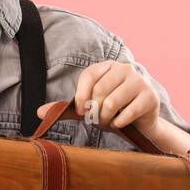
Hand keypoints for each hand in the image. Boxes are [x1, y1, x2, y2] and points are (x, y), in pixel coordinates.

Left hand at [37, 59, 161, 136]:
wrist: (140, 123)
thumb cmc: (112, 111)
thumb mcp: (89, 108)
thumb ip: (67, 108)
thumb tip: (39, 113)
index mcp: (108, 66)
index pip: (89, 75)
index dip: (81, 96)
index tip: (81, 111)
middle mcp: (125, 69)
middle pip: (99, 90)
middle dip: (94, 112)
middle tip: (97, 120)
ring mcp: (140, 81)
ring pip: (111, 102)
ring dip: (105, 119)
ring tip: (107, 122)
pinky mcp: (151, 97)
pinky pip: (127, 112)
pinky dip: (119, 123)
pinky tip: (120, 123)